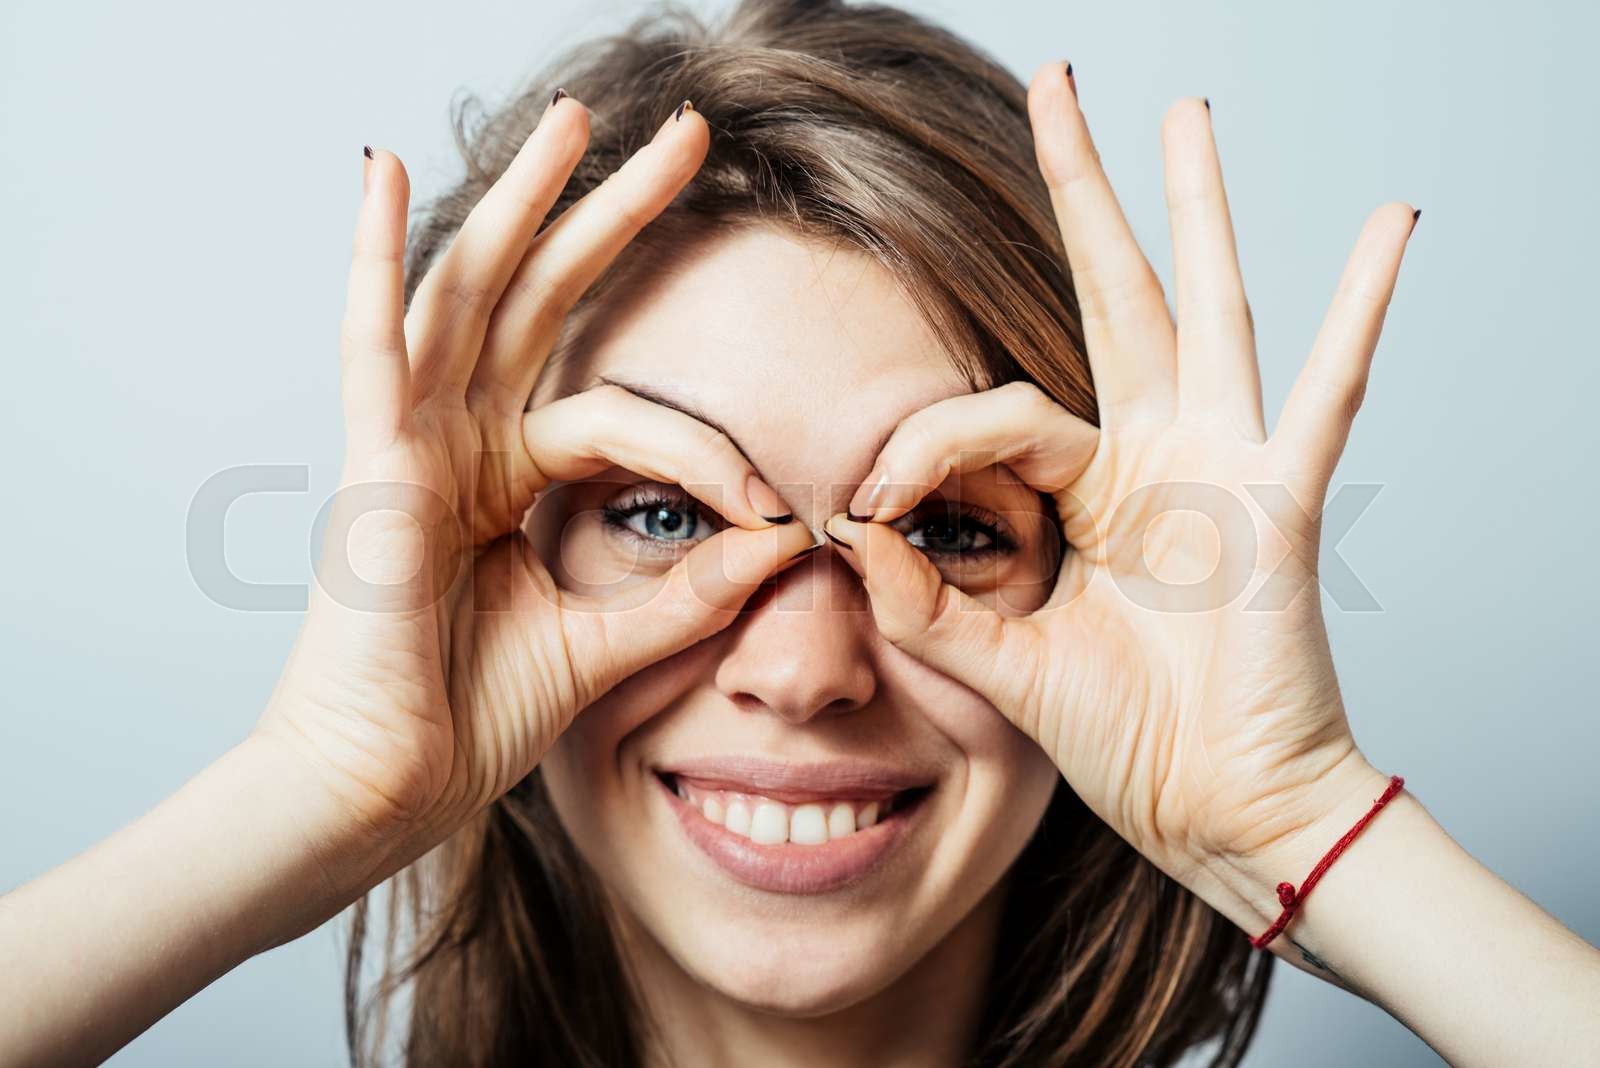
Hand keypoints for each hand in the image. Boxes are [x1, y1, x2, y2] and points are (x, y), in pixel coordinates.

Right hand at [253, 95, 815, 886]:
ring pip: (475, 293)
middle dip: (615, 216)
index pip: (621, 418)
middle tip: (689, 136)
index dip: (707, 453)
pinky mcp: (374, 466)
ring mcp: (413, 442)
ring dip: (525, 200)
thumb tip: (787, 543)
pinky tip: (384, 173)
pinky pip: (372, 346)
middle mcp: (460, 441)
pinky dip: (375, 259)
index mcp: (505, 479)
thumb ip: (692, 593)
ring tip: (581, 118)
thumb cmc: (470, 718)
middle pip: (546, 301)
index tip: (781, 512)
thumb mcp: (610, 642)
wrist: (390, 788)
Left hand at [820, 63, 1416, 893]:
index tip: (865, 505)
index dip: (922, 445)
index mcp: (1086, 489)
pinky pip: (1326, 393)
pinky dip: (1359, 312)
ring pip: (1204, 312)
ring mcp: (1221, 466)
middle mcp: (1154, 454)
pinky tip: (1388, 224)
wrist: (1212, 806)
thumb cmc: (1123, 738)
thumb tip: (853, 537)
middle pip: (1112, 297)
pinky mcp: (1280, 500)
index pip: (994, 415)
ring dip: (1196, 212)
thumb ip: (926, 605)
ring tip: (1188, 113)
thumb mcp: (1001, 664)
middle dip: (1084, 193)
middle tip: (1058, 86)